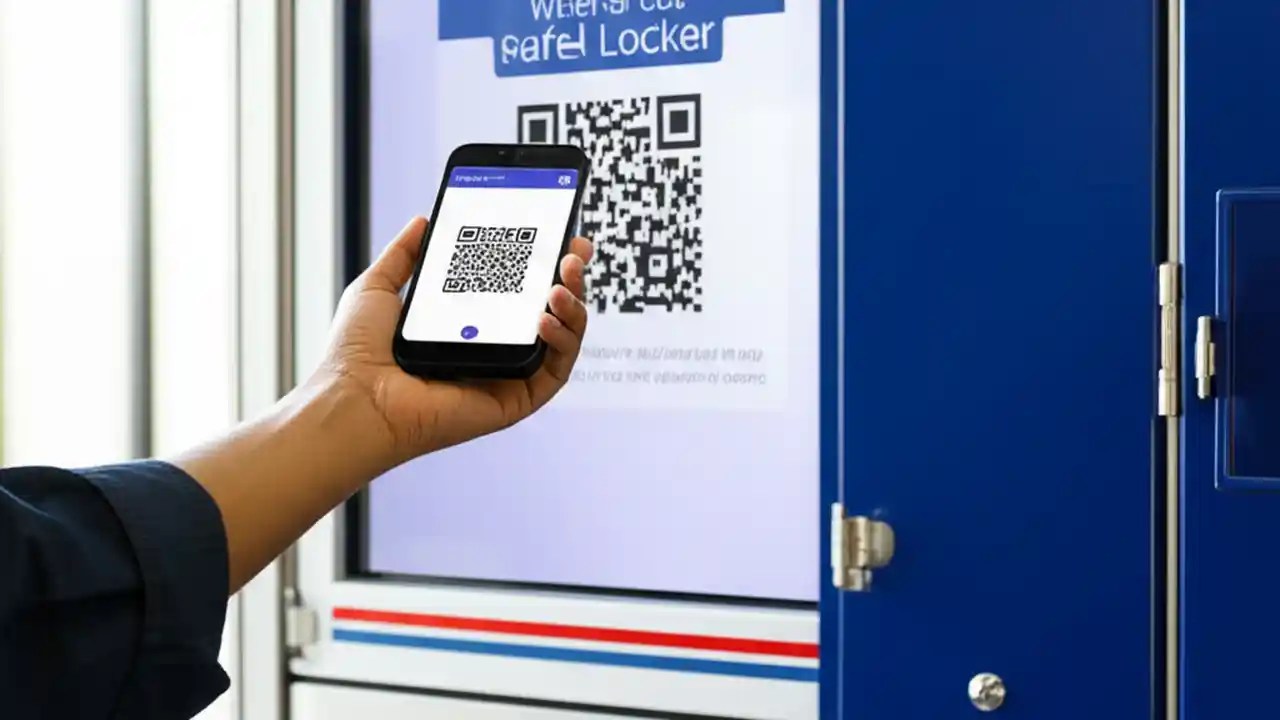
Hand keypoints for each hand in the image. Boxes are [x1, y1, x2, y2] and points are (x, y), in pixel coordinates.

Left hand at [317, 216, 592, 466]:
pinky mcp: (515, 401)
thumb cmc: (357, 354)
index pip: (519, 290)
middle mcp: (494, 349)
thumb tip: (424, 221)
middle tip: (574, 252)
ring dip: (574, 306)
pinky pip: (556, 371)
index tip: (558, 235)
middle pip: (551, 310)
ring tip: (562, 281)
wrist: (353, 397)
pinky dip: (562, 342)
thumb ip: (404, 254)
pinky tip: (546, 318)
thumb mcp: (379, 286)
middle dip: (570, 278)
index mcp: (469, 324)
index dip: (544, 263)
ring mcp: (508, 376)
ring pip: (563, 339)